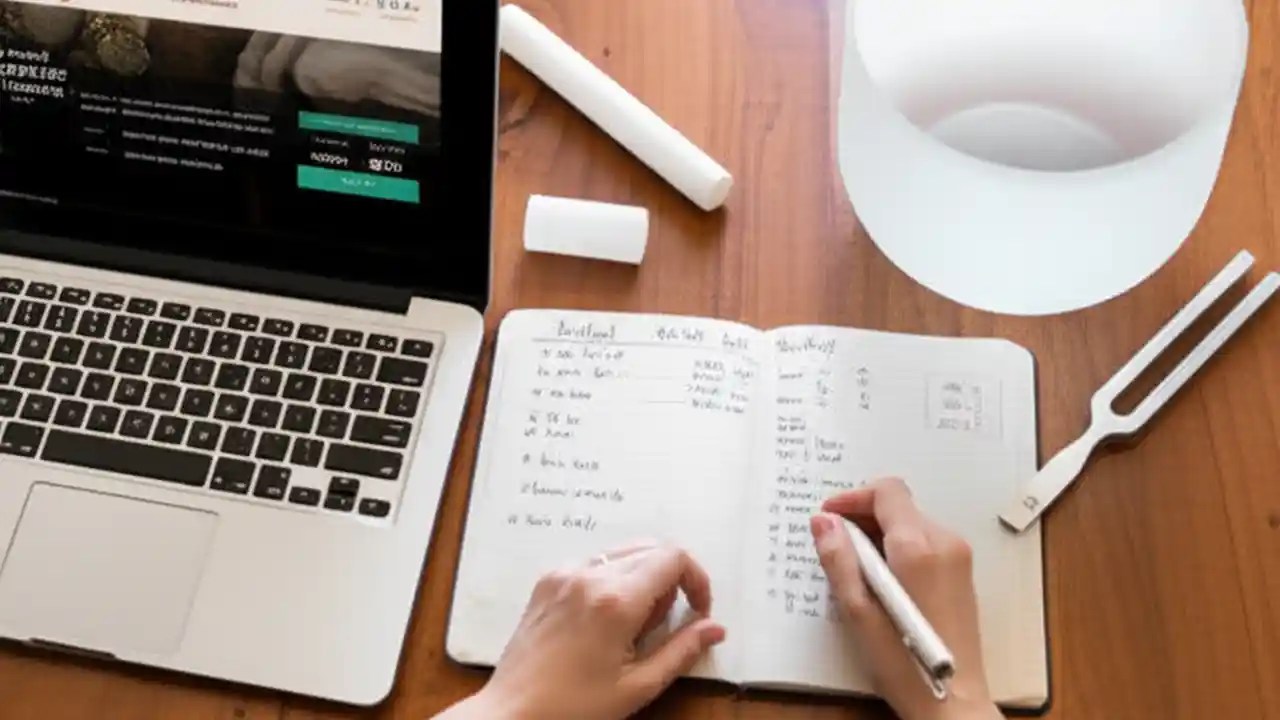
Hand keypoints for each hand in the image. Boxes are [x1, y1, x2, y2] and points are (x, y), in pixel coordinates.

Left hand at [443, 542, 725, 719]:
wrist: (511, 714)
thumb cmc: (575, 708)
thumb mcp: (638, 686)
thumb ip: (681, 651)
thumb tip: (715, 628)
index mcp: (616, 600)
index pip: (673, 557)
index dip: (697, 580)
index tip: (697, 612)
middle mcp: (589, 575)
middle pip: (651, 549)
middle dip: (671, 581)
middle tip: (661, 628)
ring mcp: (564, 573)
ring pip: (623, 553)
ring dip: (642, 578)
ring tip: (632, 628)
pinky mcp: (547, 580)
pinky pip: (594, 563)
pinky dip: (613, 580)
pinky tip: (604, 621)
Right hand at [811, 479, 1002, 719]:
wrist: (953, 702)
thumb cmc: (903, 663)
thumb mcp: (858, 612)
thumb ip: (838, 560)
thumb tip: (823, 521)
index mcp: (918, 547)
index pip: (887, 491)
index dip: (853, 498)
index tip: (828, 519)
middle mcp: (945, 542)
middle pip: (899, 506)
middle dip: (863, 518)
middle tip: (836, 549)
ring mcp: (958, 557)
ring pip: (911, 523)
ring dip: (880, 535)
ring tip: (857, 572)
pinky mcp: (962, 573)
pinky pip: (925, 543)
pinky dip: (898, 549)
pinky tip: (883, 583)